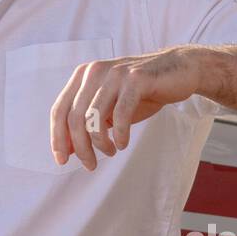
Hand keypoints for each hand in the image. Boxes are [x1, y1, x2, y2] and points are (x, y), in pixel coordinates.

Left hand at [49, 47, 200, 170]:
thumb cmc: (142, 92)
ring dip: (100, 143)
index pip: (59, 110)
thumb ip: (88, 124)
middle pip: (74, 117)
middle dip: (80, 147)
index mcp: (83, 76)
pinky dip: (120, 134)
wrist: (180, 70)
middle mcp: (94, 72)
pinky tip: (123, 143)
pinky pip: (120, 113)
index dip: (57, 138)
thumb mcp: (110, 109)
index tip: (61, 160)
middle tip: (90, 165)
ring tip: (110, 152)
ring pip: (93, 117)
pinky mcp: (136, 79)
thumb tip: (68, 150)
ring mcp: (115, 74)